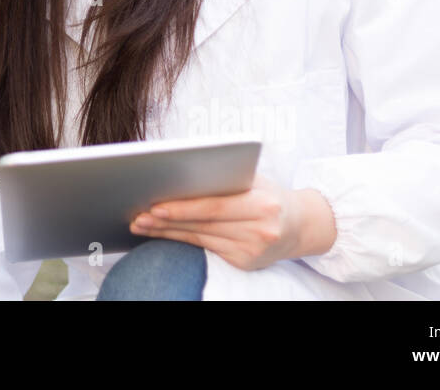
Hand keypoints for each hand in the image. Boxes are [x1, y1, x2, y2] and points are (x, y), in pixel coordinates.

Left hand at [128, 173, 336, 271]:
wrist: (301, 224)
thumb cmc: (268, 193)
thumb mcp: (253, 179)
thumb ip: (223, 179)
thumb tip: (176, 176)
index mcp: (263, 203)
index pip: (214, 206)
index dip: (183, 207)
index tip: (154, 205)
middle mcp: (261, 230)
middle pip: (203, 225)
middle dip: (167, 221)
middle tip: (138, 216)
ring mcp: (253, 251)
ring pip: (200, 238)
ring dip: (167, 233)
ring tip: (141, 224)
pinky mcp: (246, 263)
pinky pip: (206, 249)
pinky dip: (181, 240)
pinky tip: (161, 234)